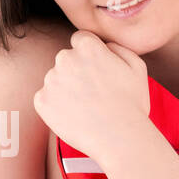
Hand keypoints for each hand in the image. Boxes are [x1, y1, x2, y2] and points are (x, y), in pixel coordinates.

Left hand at [33, 30, 149, 163]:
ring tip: (86, 108)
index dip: (89, 55)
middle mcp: (65, 58)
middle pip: (66, 59)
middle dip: (76, 71)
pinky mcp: (41, 101)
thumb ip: (118, 48)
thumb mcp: (137, 68)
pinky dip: (56, 106)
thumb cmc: (132, 105)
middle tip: (93, 93)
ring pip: (56, 80)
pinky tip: (74, 116)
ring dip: (66, 89)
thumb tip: (105, 45)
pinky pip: (46, 99)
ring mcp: (51, 80)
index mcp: (88, 47)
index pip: (80, 40)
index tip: (95, 70)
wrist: (119, 138)